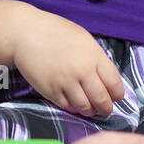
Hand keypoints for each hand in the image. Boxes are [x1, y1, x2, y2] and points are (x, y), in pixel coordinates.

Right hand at [10, 12, 125, 117]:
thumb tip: (106, 79)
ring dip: (91, 111)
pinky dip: (74, 109)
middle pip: (102, 100)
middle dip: (106, 108)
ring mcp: (66, 82)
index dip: (118, 94)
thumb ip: (96, 58)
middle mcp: (82, 71)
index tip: (116, 97)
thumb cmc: (55, 32)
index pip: (114, 84)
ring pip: (85, 107)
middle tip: (105, 109)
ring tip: (91, 109)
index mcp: (93, 56)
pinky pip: (68, 107)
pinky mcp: (51, 91)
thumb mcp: (83, 39)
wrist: (25, 33)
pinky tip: (75, 104)